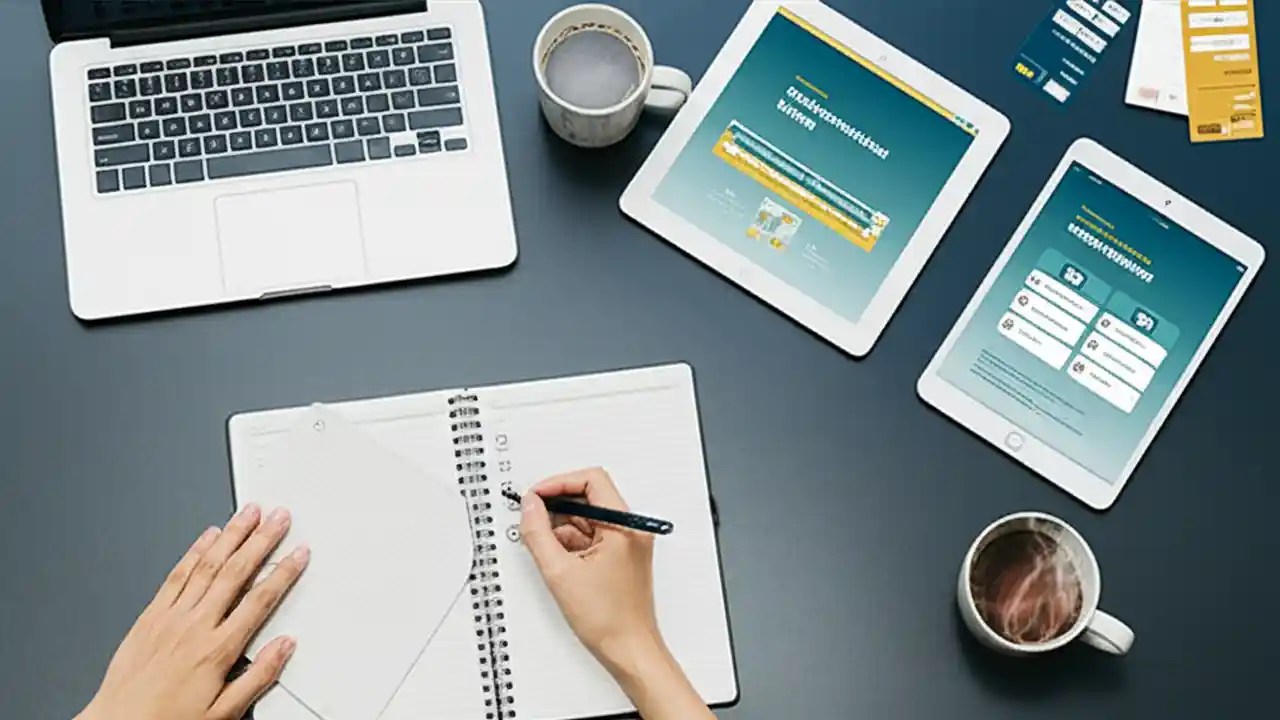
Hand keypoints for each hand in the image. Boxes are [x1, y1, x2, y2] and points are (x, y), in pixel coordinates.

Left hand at [77, 504, 309, 719]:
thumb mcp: (224, 713)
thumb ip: (259, 678)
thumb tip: (285, 648)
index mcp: (217, 650)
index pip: (260, 600)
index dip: (283, 572)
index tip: (298, 553)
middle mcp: (194, 626)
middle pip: (235, 572)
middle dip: (261, 540)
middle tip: (279, 518)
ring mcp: (170, 617)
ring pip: (207, 565)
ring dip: (231, 535)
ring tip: (248, 514)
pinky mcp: (150, 616)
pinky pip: (175, 575)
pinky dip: (194, 551)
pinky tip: (207, 537)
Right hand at [520, 469, 713, 719]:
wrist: (629, 650)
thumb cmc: (608, 619)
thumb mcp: (560, 572)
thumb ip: (538, 533)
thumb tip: (529, 506)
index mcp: (623, 525)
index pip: (591, 479)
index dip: (559, 483)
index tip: (537, 496)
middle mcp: (630, 529)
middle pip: (589, 497)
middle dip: (557, 507)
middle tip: (533, 519)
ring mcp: (626, 543)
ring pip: (587, 518)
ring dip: (562, 528)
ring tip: (547, 551)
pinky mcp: (620, 557)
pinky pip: (591, 537)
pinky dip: (571, 544)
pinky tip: (559, 562)